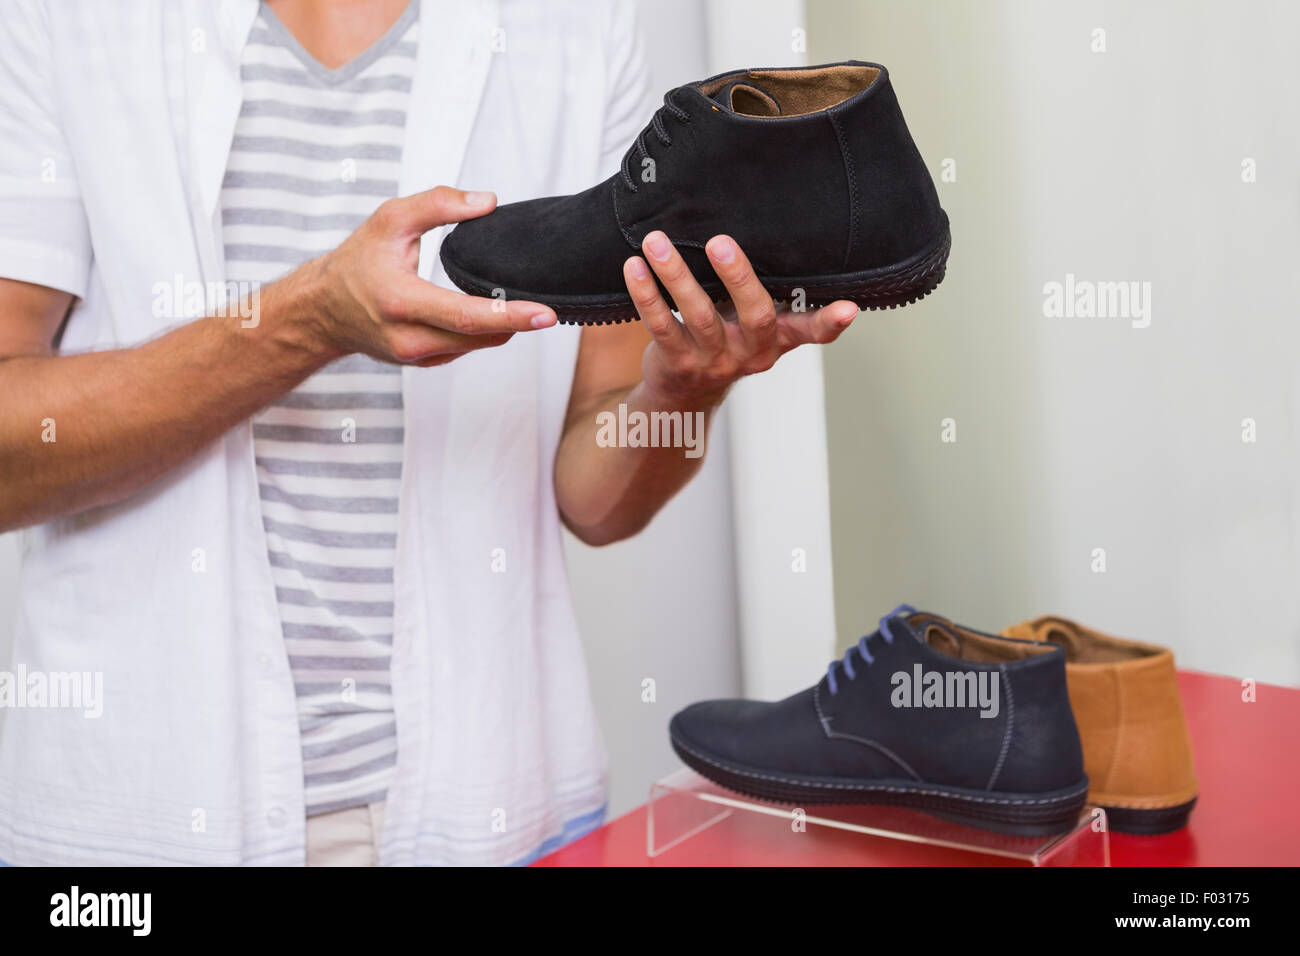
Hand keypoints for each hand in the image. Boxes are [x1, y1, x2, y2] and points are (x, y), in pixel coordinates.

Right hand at [303, 186, 556, 366]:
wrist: (323, 310)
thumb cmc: (357, 263)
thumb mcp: (390, 220)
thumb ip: (438, 204)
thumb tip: (488, 202)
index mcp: (400, 301)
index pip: (465, 315)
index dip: (509, 315)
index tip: (545, 313)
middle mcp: (408, 337)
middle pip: (478, 337)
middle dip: (517, 323)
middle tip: (549, 309)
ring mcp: (415, 357)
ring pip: (476, 346)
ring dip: (502, 328)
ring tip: (522, 306)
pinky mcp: (422, 364)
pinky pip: (464, 349)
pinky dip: (483, 333)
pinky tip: (490, 314)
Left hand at [623, 231, 857, 405]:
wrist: (685, 395)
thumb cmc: (727, 340)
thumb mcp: (754, 324)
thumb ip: (766, 293)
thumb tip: (771, 228)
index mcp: (777, 340)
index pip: (810, 332)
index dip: (830, 323)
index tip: (849, 309)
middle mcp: (751, 354)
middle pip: (754, 315)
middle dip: (738, 277)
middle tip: (720, 241)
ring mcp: (715, 362)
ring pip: (699, 315)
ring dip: (676, 275)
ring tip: (657, 240)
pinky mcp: (678, 365)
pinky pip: (660, 325)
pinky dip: (646, 294)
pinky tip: (634, 267)